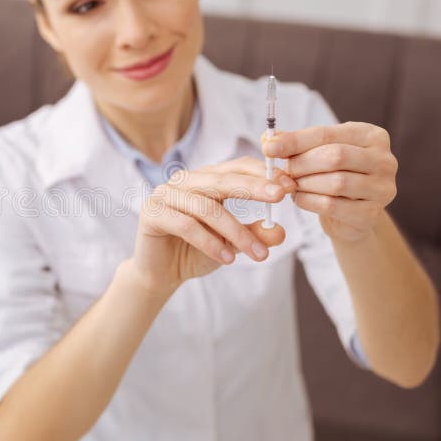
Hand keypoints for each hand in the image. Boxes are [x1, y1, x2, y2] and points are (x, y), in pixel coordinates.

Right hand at [132, 155, 294, 295]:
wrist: (161, 274)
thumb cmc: (195, 252)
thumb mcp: (231, 243)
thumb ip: (253, 234)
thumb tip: (280, 231)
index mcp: (205, 179)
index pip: (236, 167)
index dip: (262, 173)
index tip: (289, 186)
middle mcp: (185, 181)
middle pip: (223, 180)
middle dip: (254, 187)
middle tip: (280, 196)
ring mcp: (165, 194)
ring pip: (208, 208)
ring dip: (236, 232)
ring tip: (258, 255)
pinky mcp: (151, 213)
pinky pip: (187, 226)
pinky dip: (210, 243)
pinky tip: (227, 259)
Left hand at [262, 121, 397, 242]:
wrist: (349, 214)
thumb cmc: (332, 175)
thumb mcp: (316, 153)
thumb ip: (294, 144)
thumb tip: (267, 139)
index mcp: (370, 135)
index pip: (327, 134)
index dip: (294, 141)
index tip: (267, 147)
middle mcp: (384, 159)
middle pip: (334, 157)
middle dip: (300, 164)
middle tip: (283, 171)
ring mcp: (382, 188)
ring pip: (335, 183)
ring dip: (304, 184)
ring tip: (291, 185)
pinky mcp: (372, 214)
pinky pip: (332, 206)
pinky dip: (309, 201)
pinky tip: (299, 198)